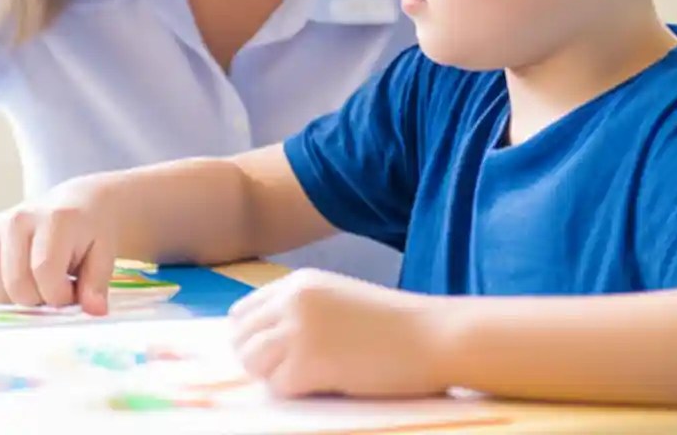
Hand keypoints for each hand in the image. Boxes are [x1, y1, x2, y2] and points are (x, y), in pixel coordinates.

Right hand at [0, 195, 115, 315]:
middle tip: (56, 288)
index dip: (59, 295)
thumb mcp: (105, 253)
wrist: (74, 204)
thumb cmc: (90, 230)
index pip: (45, 273)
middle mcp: (17, 220)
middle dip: (39, 300)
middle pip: (17, 285)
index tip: (73, 292)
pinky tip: (17, 280)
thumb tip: (94, 310)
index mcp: (53, 219)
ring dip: (19, 298)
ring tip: (39, 281)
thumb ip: (97, 282)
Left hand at [229, 268, 449, 397]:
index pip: (243, 313)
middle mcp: (291, 301)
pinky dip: (298, 392)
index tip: (275, 355)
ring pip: (252, 363)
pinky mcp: (308, 363)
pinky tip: (329, 384)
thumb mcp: (339, 300)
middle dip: (260, 361)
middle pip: (240, 339)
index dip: (254, 339)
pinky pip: (279, 386)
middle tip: (293, 372)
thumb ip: (302, 311)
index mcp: (297, 283)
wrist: (436, 336)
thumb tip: (265, 342)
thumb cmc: (396, 326)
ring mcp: (297, 331)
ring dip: (276, 376)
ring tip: (313, 378)